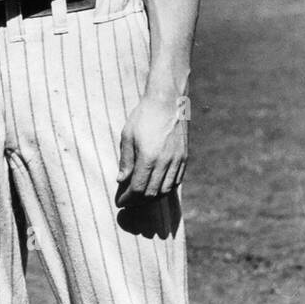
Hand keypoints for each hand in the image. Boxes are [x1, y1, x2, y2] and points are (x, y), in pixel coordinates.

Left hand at [116, 92, 187, 206]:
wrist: (168, 101)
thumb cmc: (144, 116)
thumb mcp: (128, 136)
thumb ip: (125, 161)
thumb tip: (121, 181)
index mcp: (149, 157)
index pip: (138, 188)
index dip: (128, 199)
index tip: (120, 202)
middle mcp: (165, 162)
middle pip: (152, 193)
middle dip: (138, 201)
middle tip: (128, 201)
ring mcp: (177, 160)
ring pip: (166, 190)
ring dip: (153, 197)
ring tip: (141, 196)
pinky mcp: (184, 157)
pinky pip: (176, 181)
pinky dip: (165, 188)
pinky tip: (156, 186)